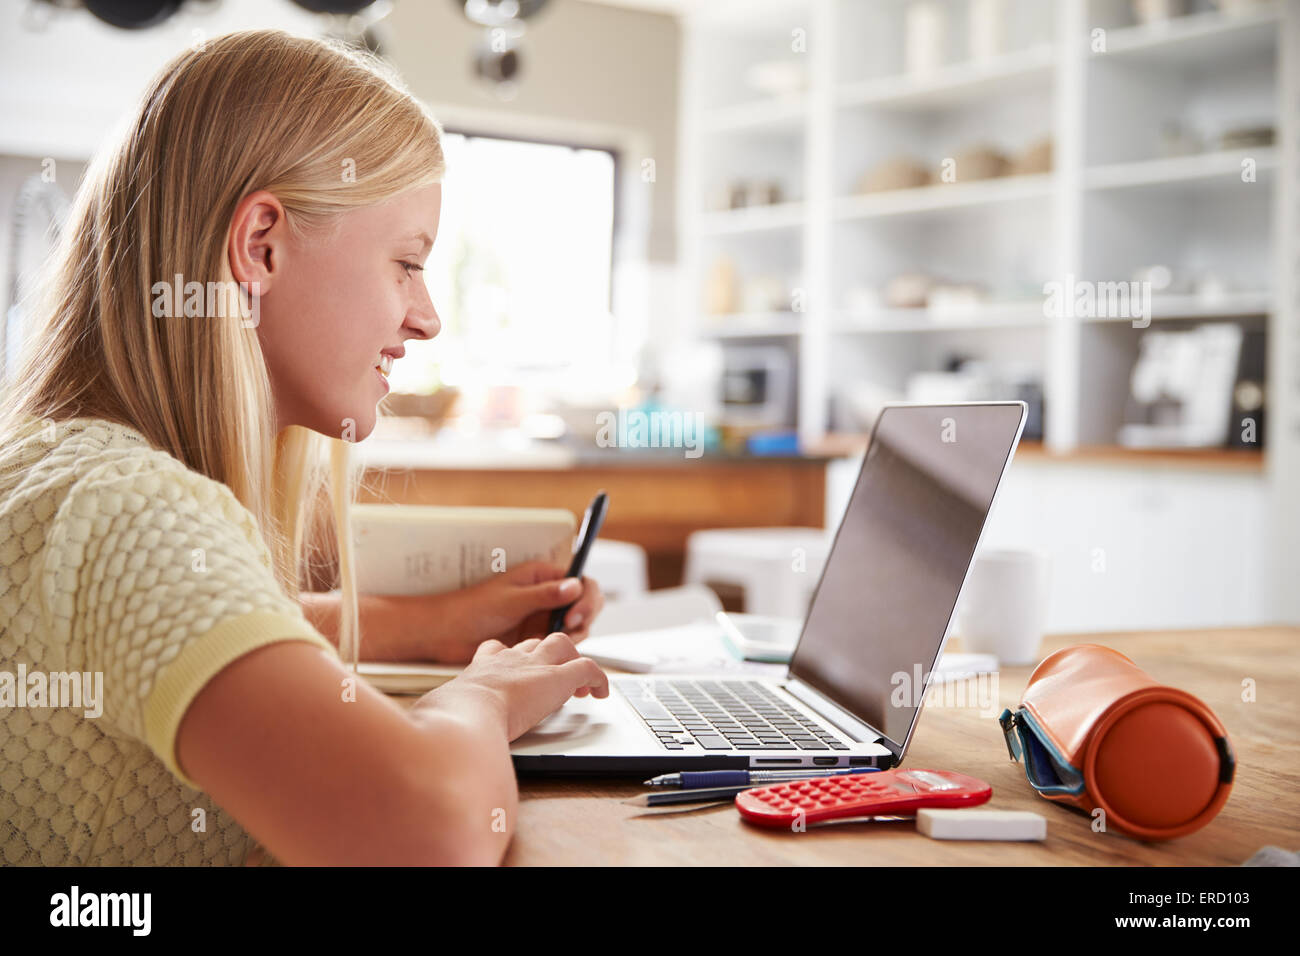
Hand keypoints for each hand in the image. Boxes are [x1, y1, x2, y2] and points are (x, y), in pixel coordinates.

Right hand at [430, 633, 610, 741]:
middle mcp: (509, 660)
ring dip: (573, 660)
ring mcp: (534, 665)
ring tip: (579, 684)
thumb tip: (425, 738)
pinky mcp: (558, 677)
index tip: (511, 672)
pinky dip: (599, 678)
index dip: (508, 659)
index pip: (496, 650)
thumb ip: (437, 720)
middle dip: (545, 655)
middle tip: (552, 676)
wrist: (464, 714)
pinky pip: (587, 668)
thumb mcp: (439, 716)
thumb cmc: (448, 720)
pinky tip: (601, 693)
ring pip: (563, 644)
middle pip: (533, 642)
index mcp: (481, 669)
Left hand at [431, 561, 605, 663]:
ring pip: (577, 625)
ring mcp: (543, 617)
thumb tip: (573, 586)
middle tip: (571, 629)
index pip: (580, 580)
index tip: (574, 615)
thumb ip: (544, 594)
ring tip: (554, 642)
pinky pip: (561, 643)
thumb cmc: (471, 609)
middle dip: (584, 616)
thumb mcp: (510, 600)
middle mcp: (546, 595)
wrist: (448, 634)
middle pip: (584, 602)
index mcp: (541, 577)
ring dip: (574, 635)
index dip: (584, 597)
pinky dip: (562, 650)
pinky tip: (548, 653)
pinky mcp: (537, 637)